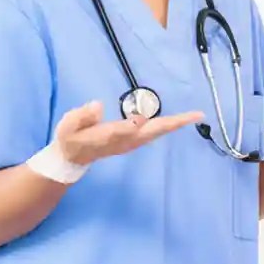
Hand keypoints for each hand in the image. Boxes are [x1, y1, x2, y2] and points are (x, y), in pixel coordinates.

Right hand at [55, 101, 202, 165]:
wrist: (73, 158)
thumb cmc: (70, 139)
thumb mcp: (67, 126)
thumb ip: (81, 116)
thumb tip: (98, 105)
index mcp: (106, 137)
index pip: (121, 131)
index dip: (130, 126)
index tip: (138, 119)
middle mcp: (124, 141)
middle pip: (151, 132)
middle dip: (173, 123)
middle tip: (195, 115)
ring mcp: (131, 142)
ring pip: (156, 132)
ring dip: (175, 124)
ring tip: (194, 115)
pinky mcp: (133, 140)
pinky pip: (154, 132)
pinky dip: (168, 125)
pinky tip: (180, 120)